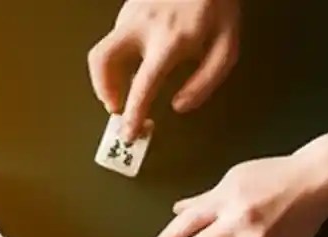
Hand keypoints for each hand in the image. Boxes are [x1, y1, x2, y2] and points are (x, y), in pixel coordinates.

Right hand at [89, 0, 240, 138]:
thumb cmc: (218, 8)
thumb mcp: (226, 48)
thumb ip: (205, 82)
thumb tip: (180, 106)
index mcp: (170, 41)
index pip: (143, 86)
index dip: (133, 114)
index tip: (129, 134)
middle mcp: (142, 27)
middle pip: (102, 62)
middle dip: (104, 91)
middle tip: (116, 107)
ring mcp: (130, 15)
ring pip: (102, 51)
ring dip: (105, 76)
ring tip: (122, 88)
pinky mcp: (127, 8)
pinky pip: (115, 38)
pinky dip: (120, 56)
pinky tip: (137, 60)